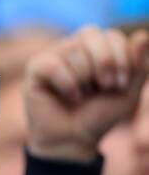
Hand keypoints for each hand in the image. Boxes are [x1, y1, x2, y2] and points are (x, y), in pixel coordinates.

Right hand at [23, 25, 148, 162]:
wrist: (73, 141)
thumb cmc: (100, 117)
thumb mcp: (128, 93)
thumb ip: (138, 65)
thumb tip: (141, 35)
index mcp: (98, 50)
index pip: (111, 35)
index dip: (121, 56)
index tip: (121, 84)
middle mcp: (74, 48)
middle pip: (90, 33)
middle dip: (104, 61)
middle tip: (105, 86)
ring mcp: (54, 56)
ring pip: (72, 49)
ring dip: (84, 78)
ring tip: (82, 96)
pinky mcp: (35, 69)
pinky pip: (53, 65)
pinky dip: (67, 84)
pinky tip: (69, 98)